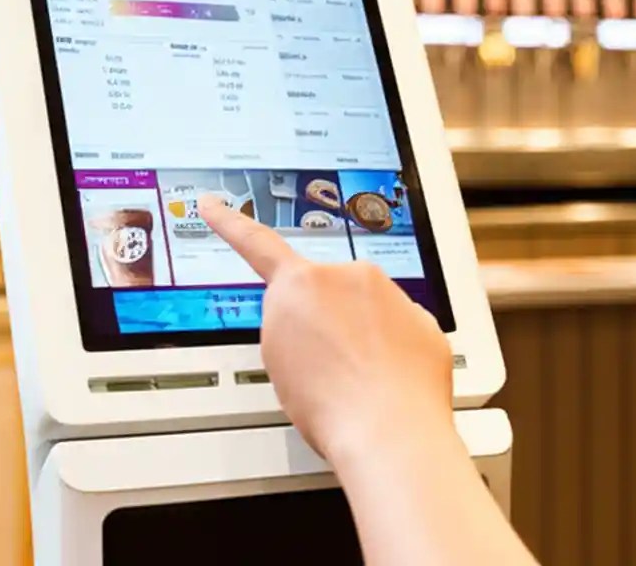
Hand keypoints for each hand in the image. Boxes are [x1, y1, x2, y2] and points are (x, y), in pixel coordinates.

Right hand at [198, 195, 454, 463]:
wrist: (389, 432)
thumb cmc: (332, 408)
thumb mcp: (280, 363)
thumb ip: (289, 323)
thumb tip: (313, 322)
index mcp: (299, 286)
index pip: (257, 246)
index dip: (230, 223)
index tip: (213, 203)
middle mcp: (348, 277)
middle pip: (329, 292)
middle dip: (327, 320)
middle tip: (326, 365)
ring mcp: (390, 295)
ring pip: (369, 311)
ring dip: (363, 337)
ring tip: (357, 381)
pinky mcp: (422, 318)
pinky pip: (402, 332)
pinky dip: (395, 354)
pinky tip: (388, 383)